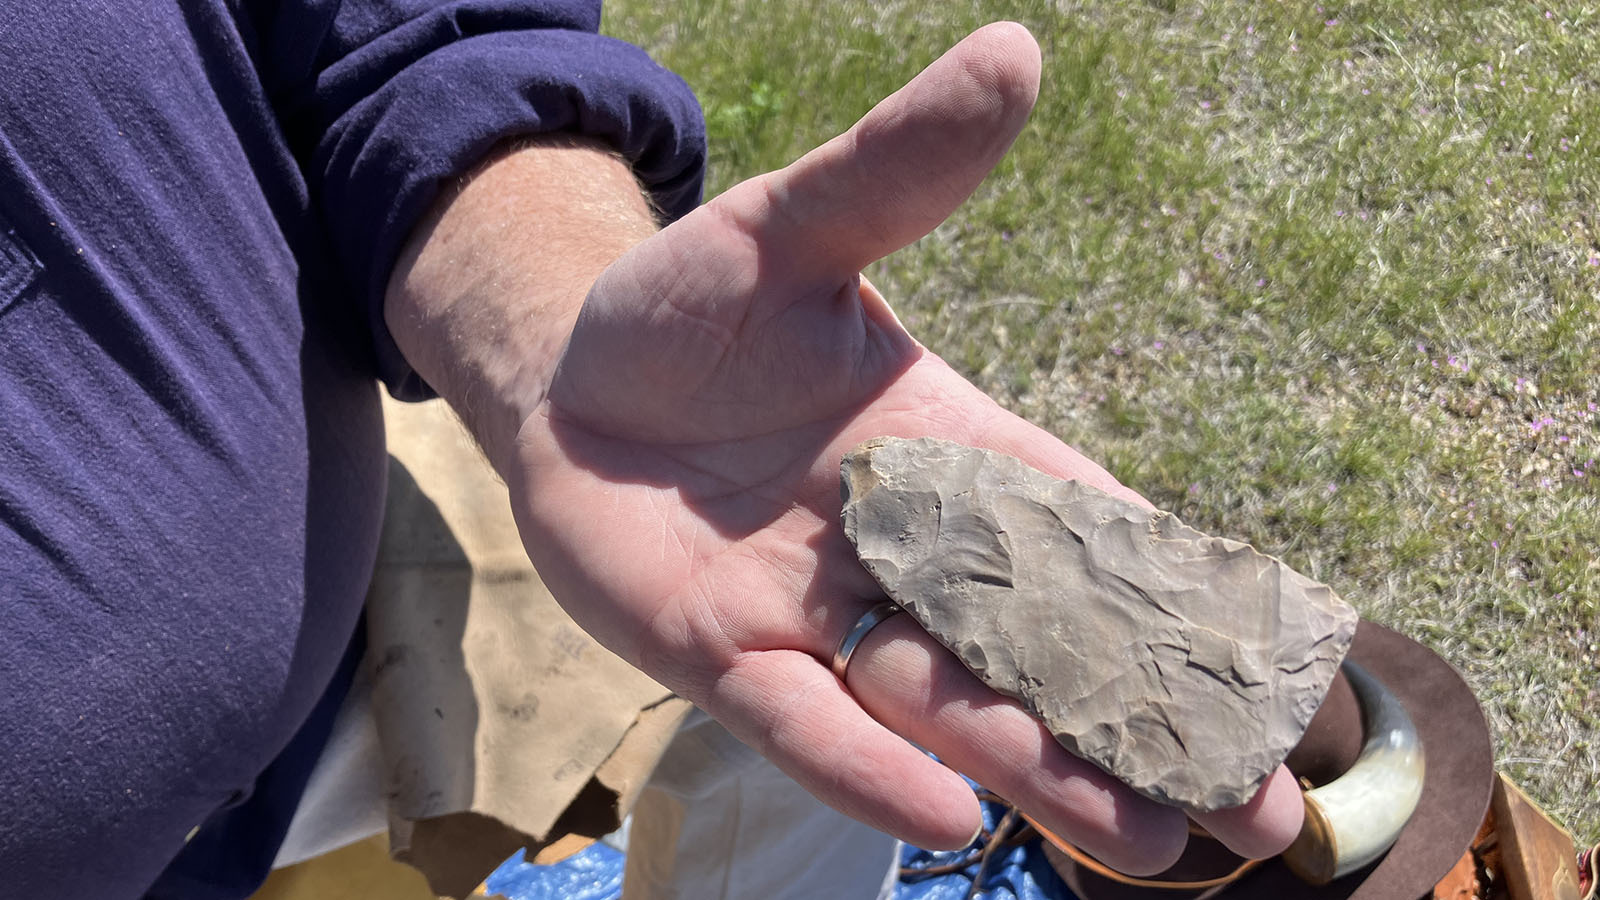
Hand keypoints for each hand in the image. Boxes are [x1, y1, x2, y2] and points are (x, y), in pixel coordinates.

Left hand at [503, 23, 1303, 872]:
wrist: (570, 377)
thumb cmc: (695, 307)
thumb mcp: (795, 225)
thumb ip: (897, 168)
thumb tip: (1014, 52)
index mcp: (951, 456)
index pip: (1089, 535)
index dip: (1180, 598)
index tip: (1279, 661)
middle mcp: (902, 555)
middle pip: (1045, 651)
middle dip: (1147, 726)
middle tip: (1262, 810)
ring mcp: (813, 613)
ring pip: (946, 703)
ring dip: (1043, 768)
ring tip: (1147, 841)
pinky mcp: (719, 654)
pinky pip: (801, 720)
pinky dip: (869, 764)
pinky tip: (948, 812)